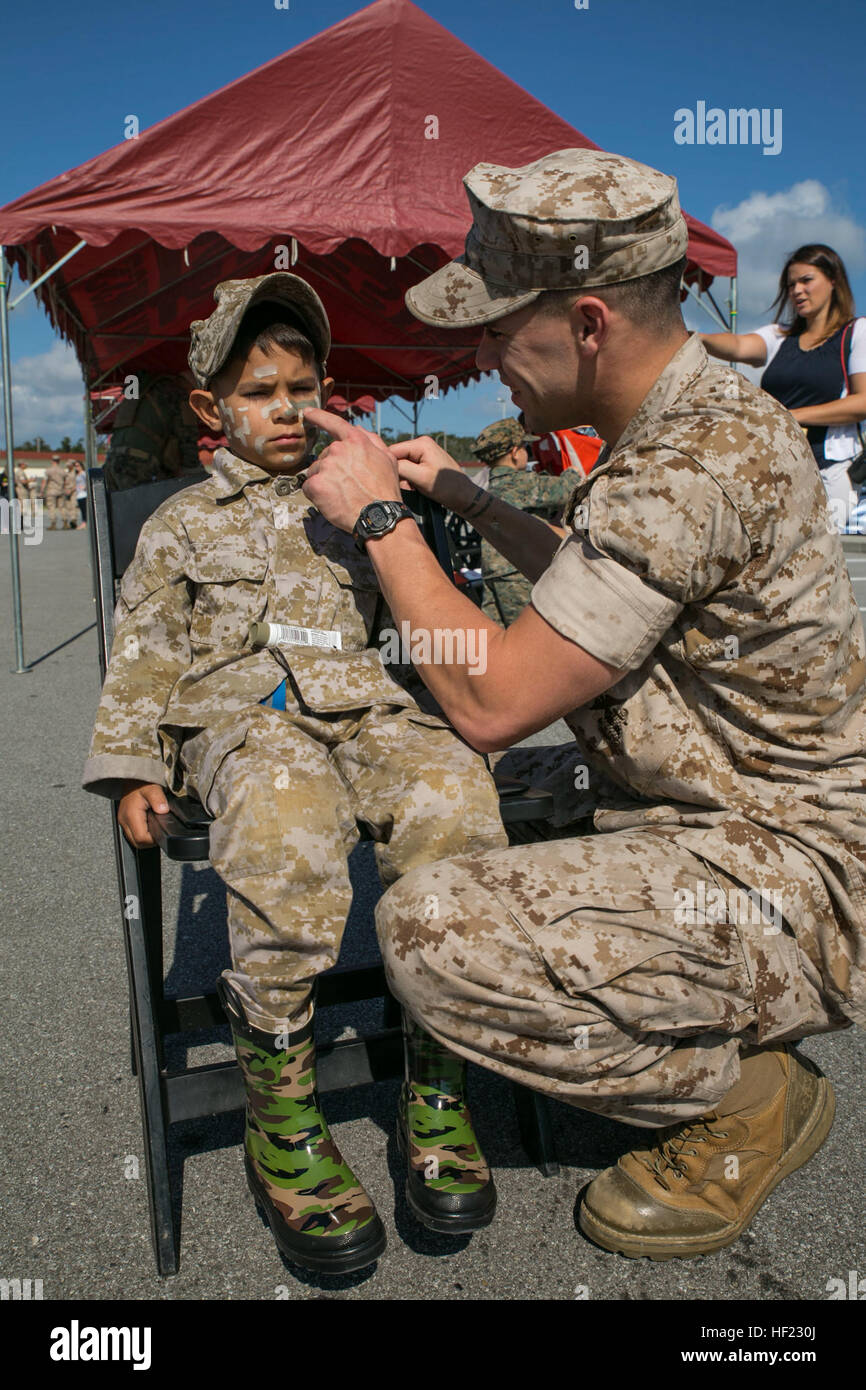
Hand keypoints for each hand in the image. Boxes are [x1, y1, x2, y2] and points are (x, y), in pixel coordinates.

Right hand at [117, 782, 168, 848]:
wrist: (132, 778)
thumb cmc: (141, 783)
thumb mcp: (153, 789)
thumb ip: (158, 800)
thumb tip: (163, 810)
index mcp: (131, 815)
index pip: (141, 838)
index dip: (153, 839)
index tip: (161, 832)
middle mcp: (124, 820)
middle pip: (137, 843)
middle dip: (149, 841)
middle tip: (159, 831)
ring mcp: (123, 821)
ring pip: (134, 840)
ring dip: (145, 838)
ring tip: (154, 827)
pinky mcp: (124, 820)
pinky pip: (132, 833)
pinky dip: (141, 833)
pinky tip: (148, 825)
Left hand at [302, 409, 401, 532]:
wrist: (379, 516)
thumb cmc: (385, 490)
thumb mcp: (388, 459)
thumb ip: (372, 440)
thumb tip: (357, 429)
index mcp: (355, 441)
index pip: (333, 423)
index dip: (318, 417)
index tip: (307, 413)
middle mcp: (338, 450)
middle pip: (325, 456)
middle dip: (332, 469)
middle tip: (348, 485)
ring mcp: (326, 466)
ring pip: (316, 472)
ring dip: (324, 482)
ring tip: (342, 495)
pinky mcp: (316, 484)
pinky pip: (309, 487)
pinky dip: (316, 495)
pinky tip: (331, 501)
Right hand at [388, 435, 474, 510]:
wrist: (463, 496)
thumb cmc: (446, 487)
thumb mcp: (420, 478)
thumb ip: (401, 468)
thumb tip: (384, 463)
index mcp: (421, 443)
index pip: (393, 450)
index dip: (389, 466)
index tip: (392, 480)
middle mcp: (422, 443)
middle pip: (397, 457)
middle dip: (399, 473)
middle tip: (409, 486)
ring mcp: (424, 452)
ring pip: (402, 464)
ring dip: (404, 477)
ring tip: (415, 487)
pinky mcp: (425, 461)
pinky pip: (410, 468)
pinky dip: (410, 478)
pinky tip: (418, 486)